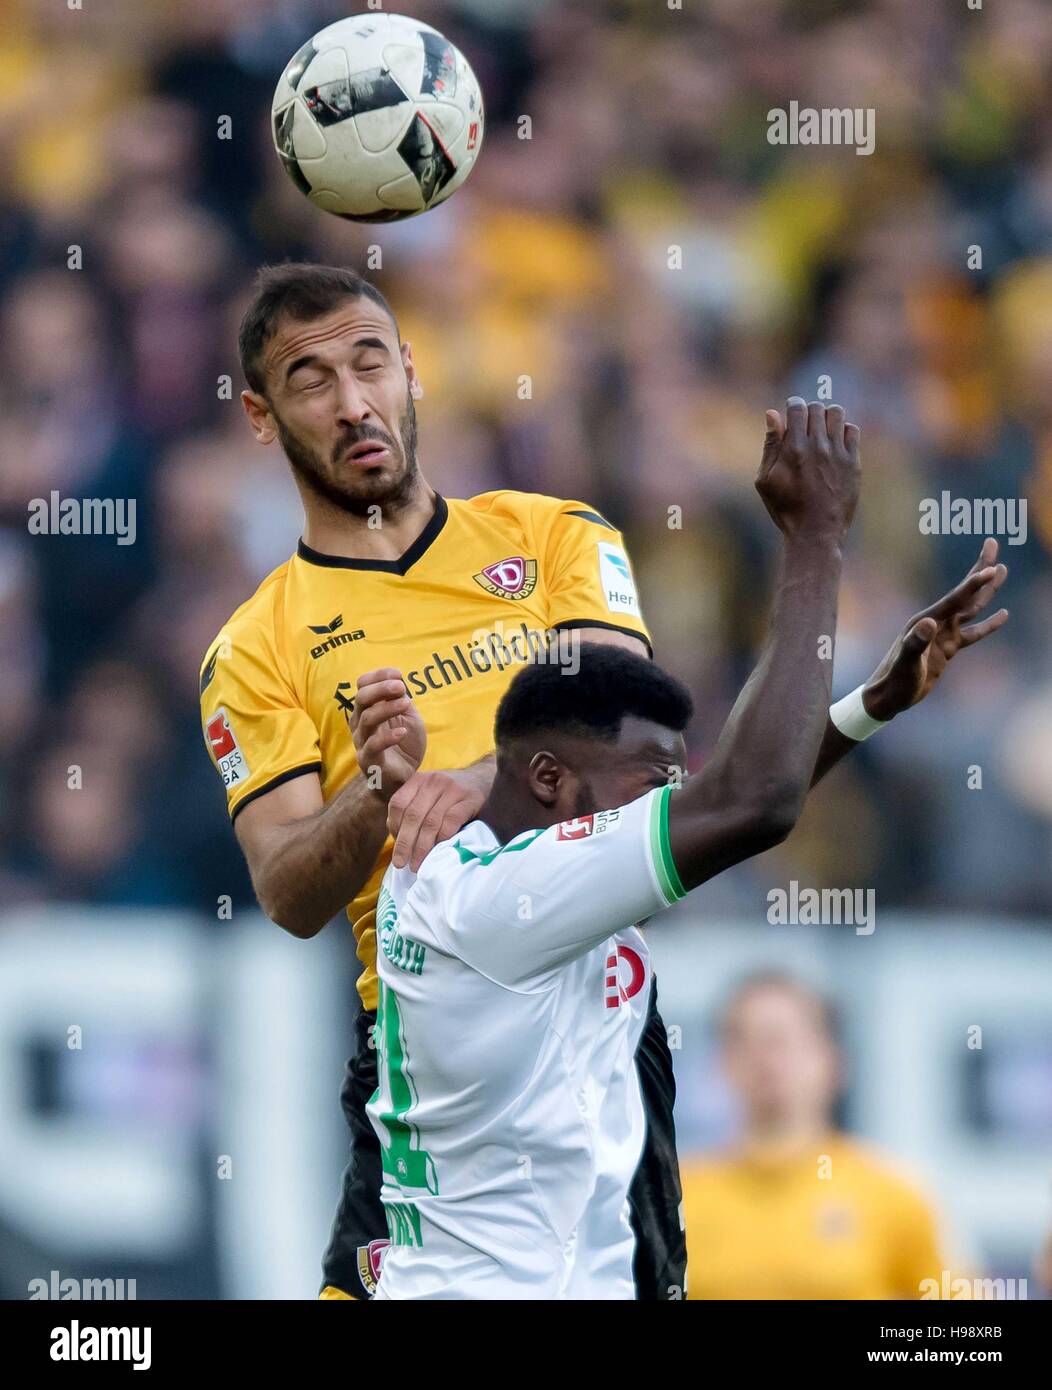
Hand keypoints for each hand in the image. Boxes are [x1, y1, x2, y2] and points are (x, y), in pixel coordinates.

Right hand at [350, 668, 424, 801]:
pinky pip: (373, 746)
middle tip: (400, 686)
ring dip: (386, 709)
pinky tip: (402, 732)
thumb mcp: (408, 718)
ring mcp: (362, 742)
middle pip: (361, 699)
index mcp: (367, 709)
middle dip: (380, 688)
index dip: (378, 676)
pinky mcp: (369, 761)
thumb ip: (402, 701)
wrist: (405, 778)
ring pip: (366, 720)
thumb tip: (399, 683)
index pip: (363, 686)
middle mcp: (360, 724)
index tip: (399, 674)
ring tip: (406, 703)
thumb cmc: (404, 746)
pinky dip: (388, 737)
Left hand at [388, 760, 494, 870]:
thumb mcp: (429, 794)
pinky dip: (442, 838)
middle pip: (413, 815)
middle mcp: (434, 781)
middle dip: (405, 843)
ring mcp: (453, 789)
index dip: (394, 827)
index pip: (398, 804)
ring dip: (422, 846)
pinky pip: (452, 821)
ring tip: (418, 864)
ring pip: (431, 821)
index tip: (396, 847)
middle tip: (401, 863)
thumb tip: (396, 836)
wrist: (484, 780)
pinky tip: (438, 851)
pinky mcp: (470, 799)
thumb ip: (412, 809)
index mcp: (419, 780)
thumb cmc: (450, 795)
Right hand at [756, 397, 860, 540]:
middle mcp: (817, 447)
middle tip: (805, 425)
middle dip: (808, 411)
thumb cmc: (786, 508)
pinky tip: (835, 443)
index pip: (797, 407)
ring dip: (827, 416)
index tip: (791, 411)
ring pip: (837, 413)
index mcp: (793, 449)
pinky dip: (843, 430)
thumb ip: (770, 445)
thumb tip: (772, 413)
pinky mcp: (853, 463)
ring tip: (821, 430)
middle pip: (816, 407)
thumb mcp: (766, 480)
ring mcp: (838, 454)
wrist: (816, 533)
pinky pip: (852, 430)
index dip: (793, 404)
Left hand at [862, 539, 1008, 720]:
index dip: (974, 583)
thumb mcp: (906, 663)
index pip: (955, 598)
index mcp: (925, 622)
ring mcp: (942, 635)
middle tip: (993, 544)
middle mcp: (935, 622)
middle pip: (964, 593)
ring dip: (987, 590)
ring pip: (971, 608)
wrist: (888, 696)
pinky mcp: (947, 648)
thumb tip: (929, 623)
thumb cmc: (894, 680)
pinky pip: (973, 633)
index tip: (991, 568)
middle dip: (980, 569)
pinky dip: (989, 624)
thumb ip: (915, 643)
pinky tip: (1003, 615)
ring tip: (1002, 570)